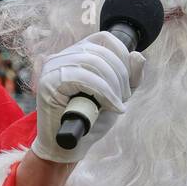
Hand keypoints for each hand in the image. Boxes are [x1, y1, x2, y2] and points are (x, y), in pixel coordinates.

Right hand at [30, 31, 144, 164]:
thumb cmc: (90, 120)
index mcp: (75, 54)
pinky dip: (103, 92)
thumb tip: (138, 55)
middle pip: (100, 52)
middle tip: (123, 99)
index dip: (121, 55)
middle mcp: (61, 56)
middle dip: (120, 76)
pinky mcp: (48, 83)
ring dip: (113, 86)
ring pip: (93, 63)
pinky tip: (110, 107)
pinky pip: (82, 78)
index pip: (104, 38)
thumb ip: (130, 77)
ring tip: (116, 105)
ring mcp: (52, 68)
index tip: (127, 81)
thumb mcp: (117, 95)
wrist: (68, 147)